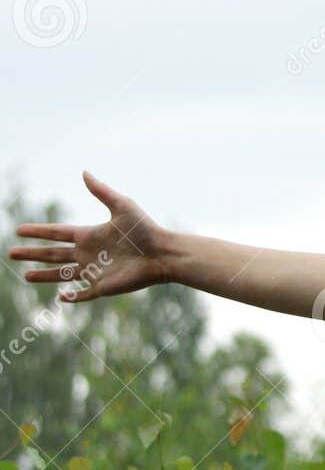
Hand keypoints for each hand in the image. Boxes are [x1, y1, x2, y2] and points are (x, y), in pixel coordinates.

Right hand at [8, 172, 171, 300]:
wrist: (164, 254)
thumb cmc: (145, 230)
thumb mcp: (122, 206)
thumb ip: (101, 191)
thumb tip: (84, 171)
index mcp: (89, 235)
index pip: (57, 233)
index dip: (38, 232)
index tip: (20, 230)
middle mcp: (89, 254)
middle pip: (54, 254)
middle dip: (32, 254)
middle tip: (11, 253)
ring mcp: (95, 271)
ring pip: (63, 275)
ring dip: (45, 276)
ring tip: (26, 276)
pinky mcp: (105, 287)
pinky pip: (84, 294)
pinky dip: (73, 297)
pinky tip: (60, 298)